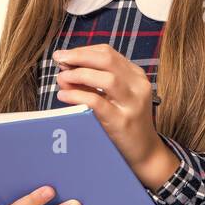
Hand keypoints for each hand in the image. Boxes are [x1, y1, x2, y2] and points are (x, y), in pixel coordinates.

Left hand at [52, 44, 180, 190]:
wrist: (145, 152)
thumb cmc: (125, 122)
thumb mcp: (113, 97)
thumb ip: (91, 83)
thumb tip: (64, 71)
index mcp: (135, 75)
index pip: (107, 53)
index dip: (82, 51)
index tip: (64, 56)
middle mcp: (137, 86)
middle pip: (106, 59)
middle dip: (78, 56)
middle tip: (59, 59)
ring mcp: (132, 104)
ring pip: (106, 78)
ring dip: (79, 75)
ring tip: (62, 79)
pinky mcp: (122, 121)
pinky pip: (97, 102)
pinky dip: (78, 96)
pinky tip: (64, 95)